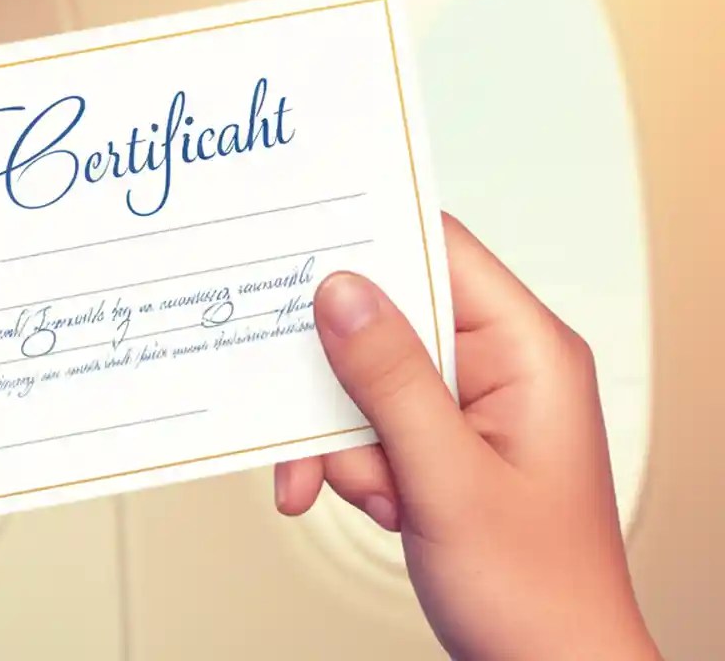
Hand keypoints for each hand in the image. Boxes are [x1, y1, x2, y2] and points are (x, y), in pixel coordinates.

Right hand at [273, 214, 660, 659]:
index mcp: (526, 350)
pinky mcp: (439, 442)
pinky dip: (350, 464)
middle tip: (321, 431)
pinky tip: (372, 503)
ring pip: (364, 378)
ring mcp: (466, 405)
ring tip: (374, 493)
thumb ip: (390, 378)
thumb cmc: (535, 591)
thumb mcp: (448, 478)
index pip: (439, 250)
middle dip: (341, 383)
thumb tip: (340, 290)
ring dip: (344, 440)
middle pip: (386, 319)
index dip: (368, 240)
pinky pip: (367, 423)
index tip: (296, 251)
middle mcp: (497, 365)